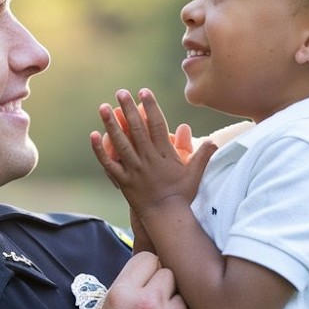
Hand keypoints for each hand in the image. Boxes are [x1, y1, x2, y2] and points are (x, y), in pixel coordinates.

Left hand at [90, 88, 216, 217]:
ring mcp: (134, 170)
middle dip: (128, 108)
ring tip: (103, 107)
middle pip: (137, 129)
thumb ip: (203, 155)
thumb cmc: (182, 196)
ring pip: (120, 143)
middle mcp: (148, 159)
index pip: (157, 125)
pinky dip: (100, 150)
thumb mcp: (195, 174)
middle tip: (121, 92)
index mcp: (164, 154)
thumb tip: (215, 140)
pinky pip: (109, 164)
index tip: (144, 91)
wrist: (167, 217)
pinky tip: (94, 135)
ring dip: (111, 124)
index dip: (150, 106)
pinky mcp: (123, 181)